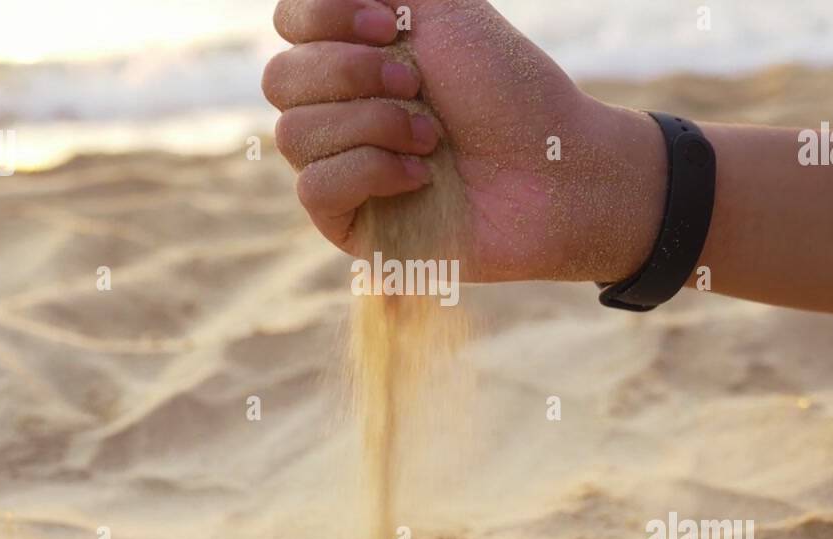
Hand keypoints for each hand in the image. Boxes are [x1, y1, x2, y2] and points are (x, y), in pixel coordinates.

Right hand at [263, 0, 666, 282]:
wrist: (553, 170)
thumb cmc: (509, 91)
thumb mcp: (448, 8)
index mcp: (355, 54)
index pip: (290, 23)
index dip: (324, 17)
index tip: (390, 24)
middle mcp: (339, 109)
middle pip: (280, 79)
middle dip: (353, 73)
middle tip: (418, 83)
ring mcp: (340, 167)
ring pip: (293, 134)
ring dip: (373, 124)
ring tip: (432, 137)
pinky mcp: (349, 222)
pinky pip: (314, 189)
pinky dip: (369, 173)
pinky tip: (420, 177)